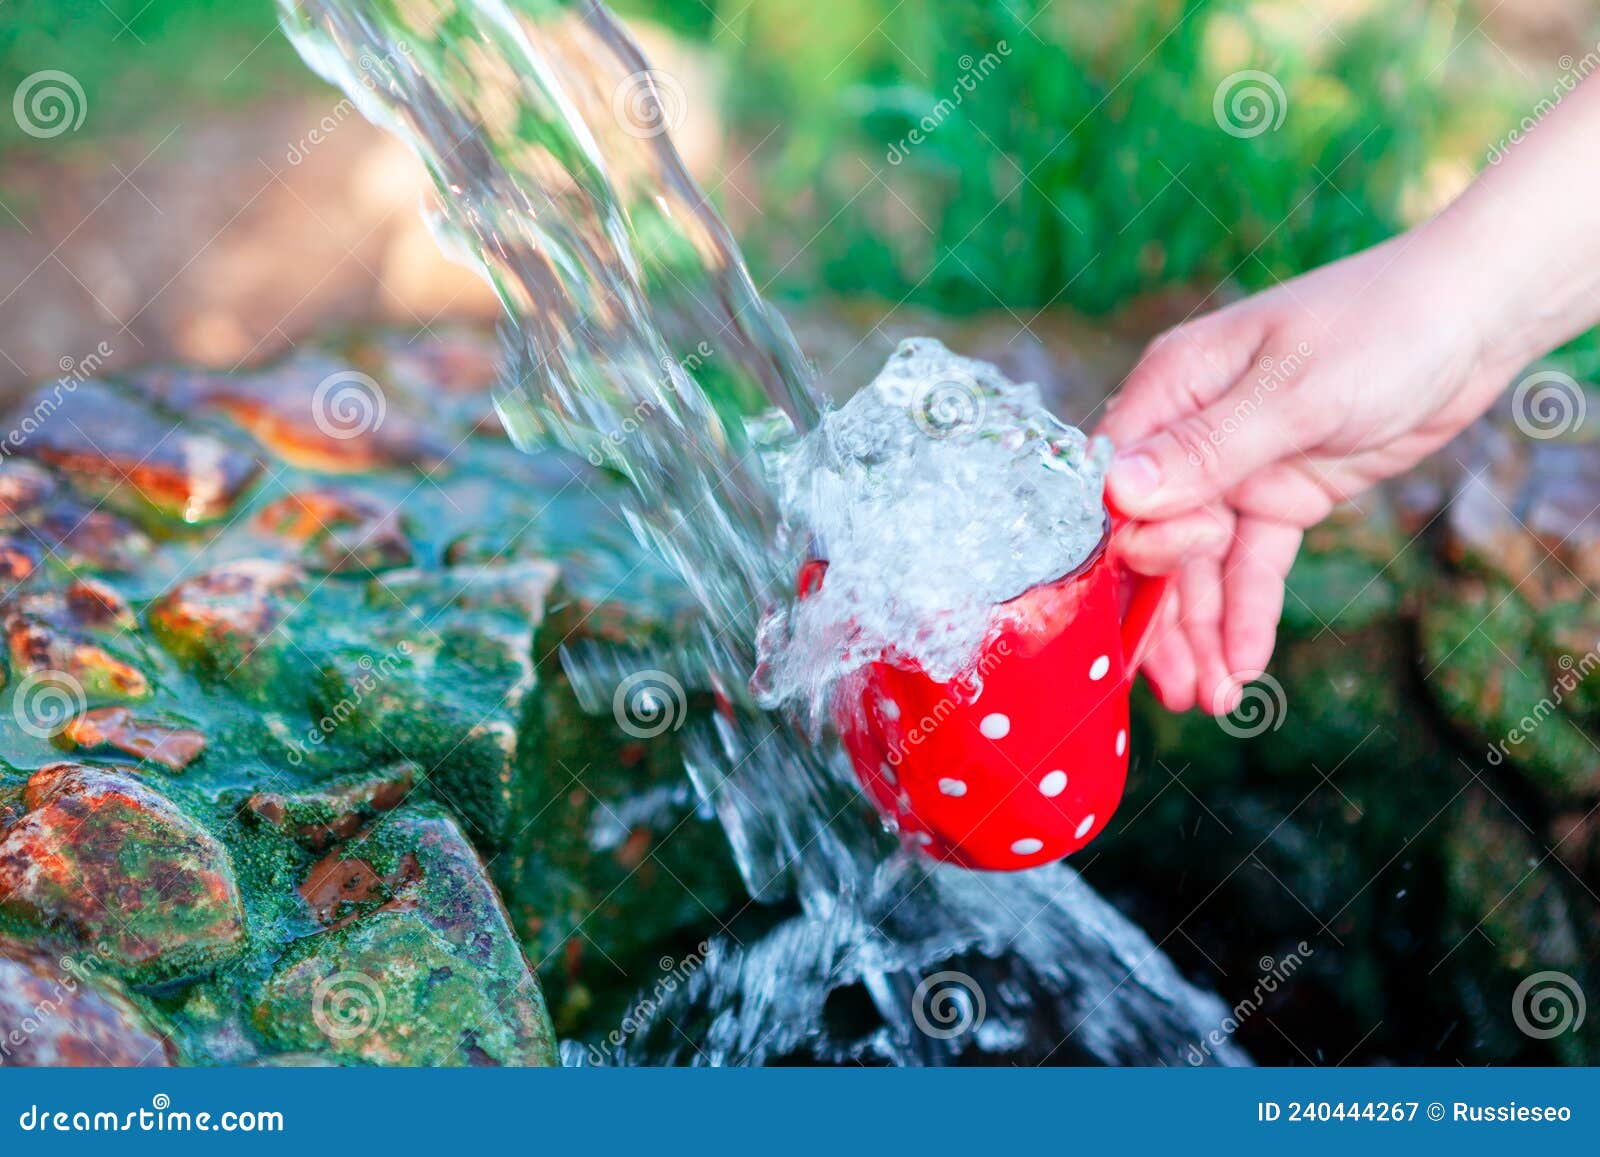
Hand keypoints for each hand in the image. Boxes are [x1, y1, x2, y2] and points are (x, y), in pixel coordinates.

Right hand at [1097, 234, 1518, 713]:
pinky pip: (1252, 565)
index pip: (1113, 486)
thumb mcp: (1294, 393)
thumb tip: (1118, 495)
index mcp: (1170, 389)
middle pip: (1152, 539)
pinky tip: (1246, 663)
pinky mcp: (1280, 497)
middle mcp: (1189, 433)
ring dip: (1204, 630)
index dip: (1122, 554)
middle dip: (1163, 615)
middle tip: (1182, 688)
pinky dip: (1248, 612)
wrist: (1474, 321)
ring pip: (1201, 565)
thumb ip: (1207, 450)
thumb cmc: (1382, 326)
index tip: (1137, 613)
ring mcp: (1234, 470)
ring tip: (1214, 698)